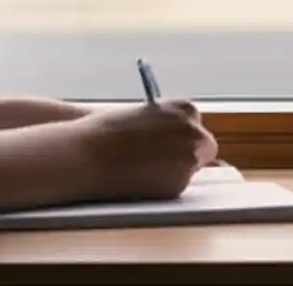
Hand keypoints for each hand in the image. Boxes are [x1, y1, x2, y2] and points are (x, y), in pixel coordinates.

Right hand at [73, 99, 218, 200]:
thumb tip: (180, 140)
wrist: (88, 154)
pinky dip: (164, 184)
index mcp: (186, 108)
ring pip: (191, 167)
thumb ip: (166, 125)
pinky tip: (139, 178)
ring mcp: (190, 159)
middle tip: (160, 158)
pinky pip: (177, 184)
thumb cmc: (109, 130)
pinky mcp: (180, 184)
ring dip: (175, 169)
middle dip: (188, 152)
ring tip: (141, 167)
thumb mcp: (144, 115)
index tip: (165, 139)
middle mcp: (194, 132)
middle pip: (204, 145)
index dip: (180, 133)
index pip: (195, 122)